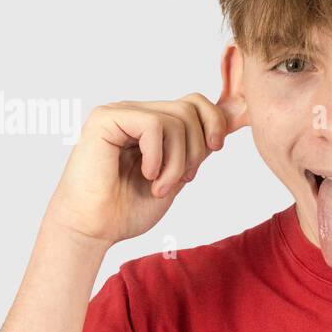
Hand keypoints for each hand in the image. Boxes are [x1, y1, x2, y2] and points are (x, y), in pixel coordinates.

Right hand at [45, 93, 247, 245]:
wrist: (93, 229)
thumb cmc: (128, 208)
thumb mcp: (179, 175)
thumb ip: (201, 147)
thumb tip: (238, 116)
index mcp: (153, 125)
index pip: (195, 102)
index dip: (215, 122)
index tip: (215, 149)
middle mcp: (137, 113)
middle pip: (190, 108)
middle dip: (196, 150)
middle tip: (183, 180)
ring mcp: (120, 113)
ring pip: (176, 119)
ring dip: (177, 162)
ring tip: (160, 186)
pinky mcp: (105, 119)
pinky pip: (152, 124)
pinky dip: (158, 156)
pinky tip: (146, 175)